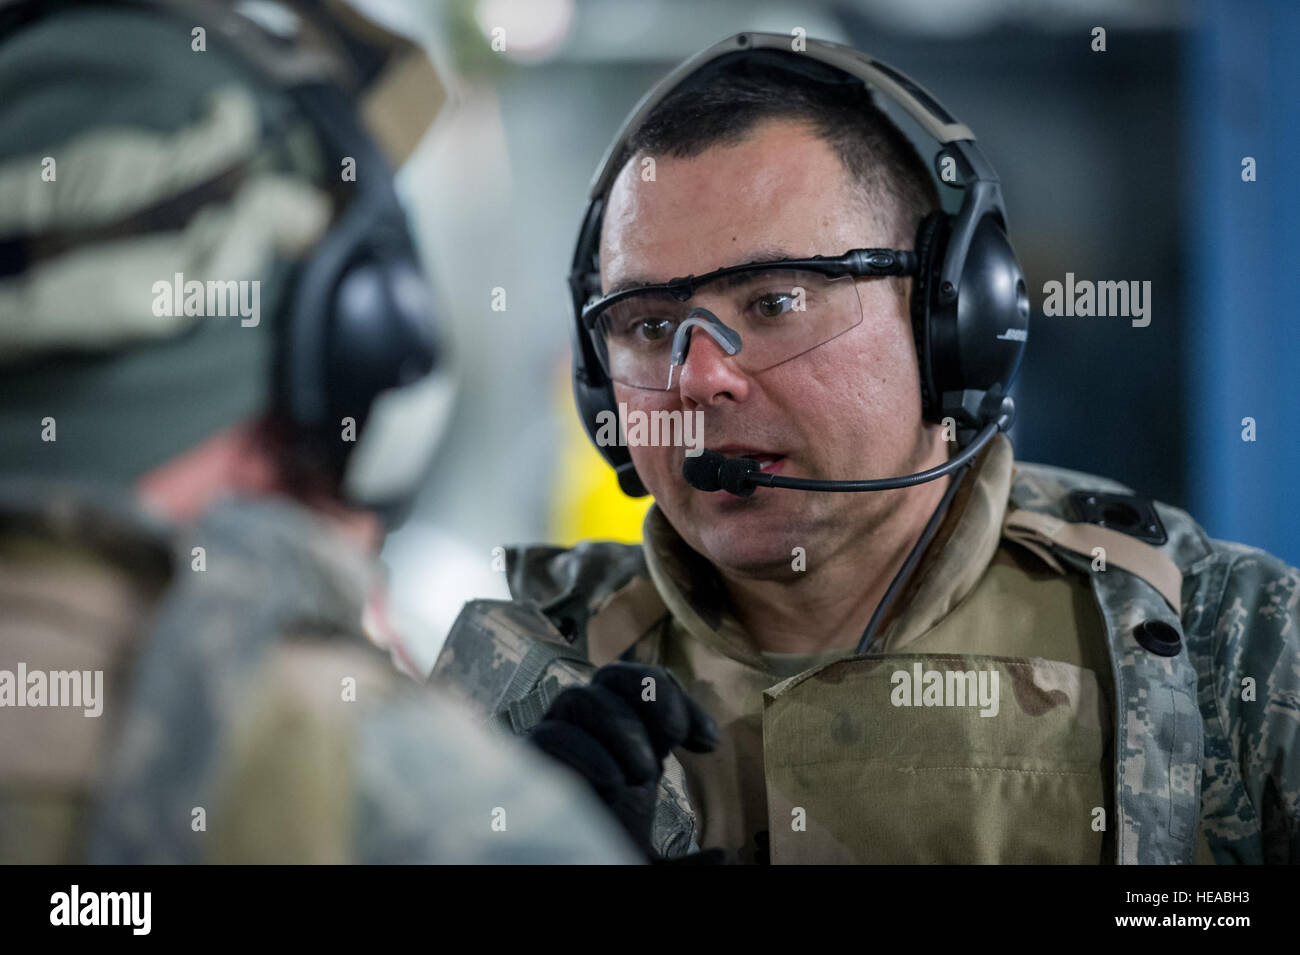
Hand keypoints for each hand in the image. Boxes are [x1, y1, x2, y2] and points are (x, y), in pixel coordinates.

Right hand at [527, 662, 717, 858]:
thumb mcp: (650, 859)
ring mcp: (555, 743)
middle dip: (651, 694)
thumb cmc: (602, 854)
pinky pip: (548, 736)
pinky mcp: (526, 766)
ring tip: (644, 774)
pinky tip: (613, 782)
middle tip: (676, 735)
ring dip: (619, 726)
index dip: (679, 700)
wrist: (559, 868)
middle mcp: (587, 732)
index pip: (648, 687)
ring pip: (580, 696)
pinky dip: (583, 750)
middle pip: (613, 675)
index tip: (710, 743)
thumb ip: (687, 862)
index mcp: (623, 740)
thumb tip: (725, 859)